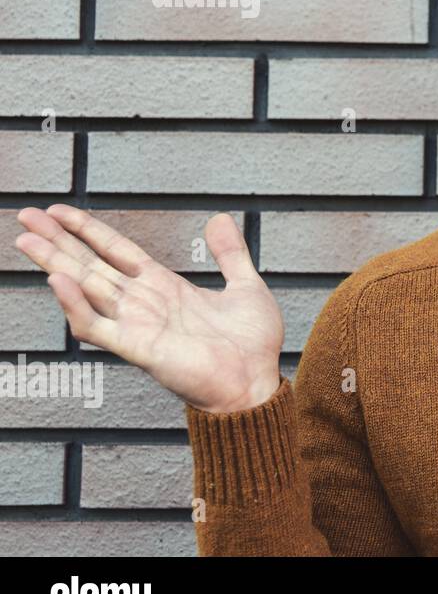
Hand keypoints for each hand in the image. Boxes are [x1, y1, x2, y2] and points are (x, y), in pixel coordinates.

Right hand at [13, 207, 283, 413]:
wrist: (257, 383)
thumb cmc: (251, 345)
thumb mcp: (245, 286)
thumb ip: (230, 254)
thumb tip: (219, 218)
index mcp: (164, 287)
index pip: (117, 251)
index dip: (89, 230)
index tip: (60, 210)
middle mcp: (143, 303)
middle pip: (90, 264)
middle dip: (58, 240)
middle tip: (25, 215)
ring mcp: (136, 324)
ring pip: (84, 287)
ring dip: (54, 262)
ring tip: (25, 238)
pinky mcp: (137, 347)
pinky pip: (96, 325)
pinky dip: (75, 304)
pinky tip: (57, 280)